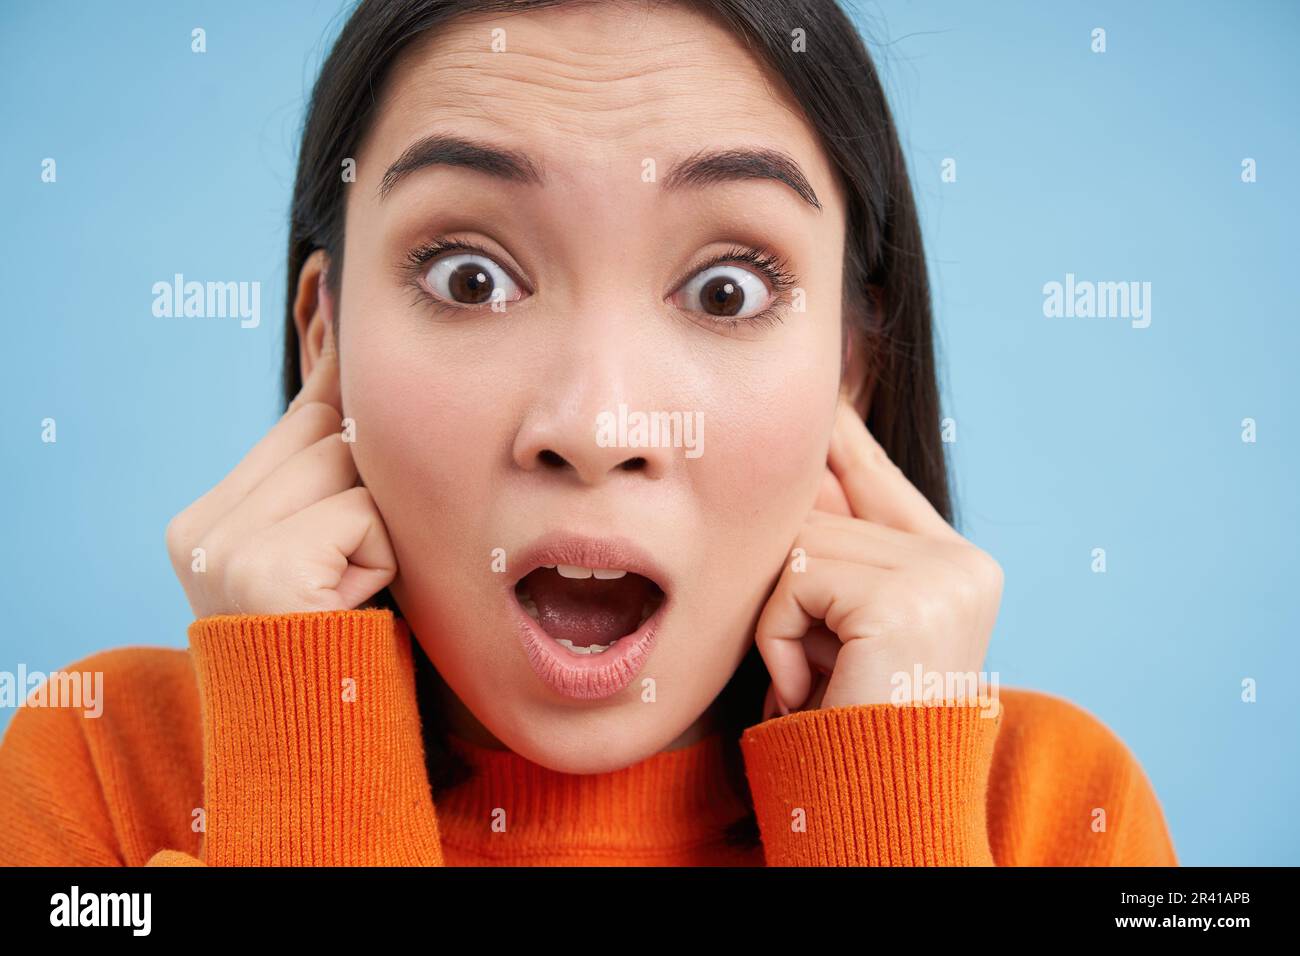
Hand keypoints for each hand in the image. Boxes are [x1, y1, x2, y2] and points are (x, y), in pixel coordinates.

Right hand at [165, 335, 396, 617]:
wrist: (327, 737)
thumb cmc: (334, 644)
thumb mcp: (314, 556)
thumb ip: (315, 481)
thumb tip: (347, 374)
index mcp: (198, 525)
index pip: (293, 424)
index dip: (337, 383)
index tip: (347, 315)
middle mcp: (198, 532)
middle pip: (321, 431)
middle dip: (363, 479)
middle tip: (357, 559)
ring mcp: (226, 549)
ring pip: (342, 462)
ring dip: (375, 529)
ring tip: (348, 593)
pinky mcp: (269, 570)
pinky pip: (362, 511)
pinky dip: (381, 558)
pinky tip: (351, 605)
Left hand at [756, 398, 1001, 716]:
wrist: (879, 807)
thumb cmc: (850, 726)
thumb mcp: (840, 628)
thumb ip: (830, 555)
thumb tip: (792, 472)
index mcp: (955, 565)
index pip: (876, 475)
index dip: (838, 436)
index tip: (819, 388)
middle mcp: (962, 562)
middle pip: (818, 512)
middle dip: (789, 589)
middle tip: (817, 666)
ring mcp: (944, 576)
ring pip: (799, 544)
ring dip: (782, 624)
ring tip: (817, 682)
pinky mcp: (906, 599)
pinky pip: (793, 581)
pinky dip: (778, 640)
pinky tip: (812, 686)